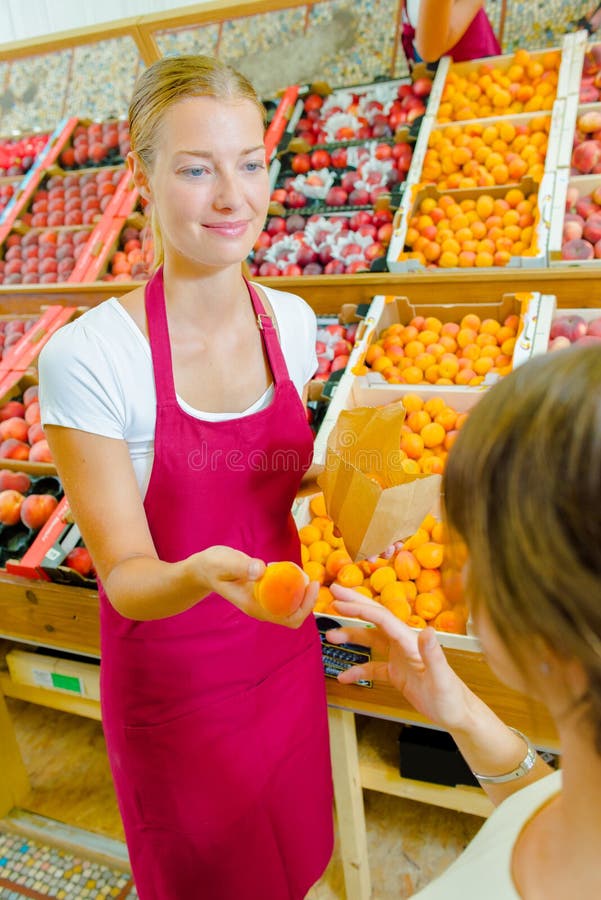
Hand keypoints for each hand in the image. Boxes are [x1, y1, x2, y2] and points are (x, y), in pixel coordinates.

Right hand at [197, 545, 318, 628]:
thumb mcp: (225, 561)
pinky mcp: (262, 597)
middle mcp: (260, 609)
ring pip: (290, 608)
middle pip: (293, 616)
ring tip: (302, 574)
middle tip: (312, 579)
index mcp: (254, 606)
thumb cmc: (213, 565)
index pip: (288, 617)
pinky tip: (288, 570)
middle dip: (307, 601)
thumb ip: (241, 565)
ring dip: (301, 594)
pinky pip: (283, 599)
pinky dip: (291, 588)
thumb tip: (261, 570)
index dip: (305, 605)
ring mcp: (261, 604)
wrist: (203, 570)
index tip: (311, 584)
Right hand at [327, 584, 474, 730]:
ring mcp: (399, 657)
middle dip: (354, 605)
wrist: (459, 715)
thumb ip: (433, 654)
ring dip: (351, 636)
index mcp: (411, 641)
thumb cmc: (452, 699)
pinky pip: (373, 667)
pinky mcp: (397, 672)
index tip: (339, 602)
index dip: (359, 608)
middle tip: (333, 595)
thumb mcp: (441, 678)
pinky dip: (358, 669)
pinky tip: (345, 676)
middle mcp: (404, 644)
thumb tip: (427, 631)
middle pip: (375, 619)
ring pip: (371, 640)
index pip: (381, 618)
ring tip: (330, 637)